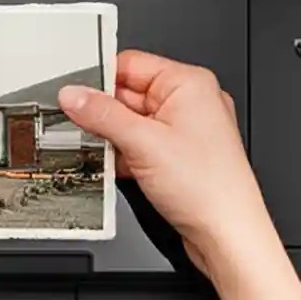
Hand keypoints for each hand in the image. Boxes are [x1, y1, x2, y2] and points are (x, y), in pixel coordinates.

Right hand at [58, 50, 276, 281]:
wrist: (227, 235)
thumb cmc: (209, 187)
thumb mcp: (143, 143)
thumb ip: (102, 115)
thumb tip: (74, 95)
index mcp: (189, 83)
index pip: (131, 64)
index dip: (99, 78)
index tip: (73, 94)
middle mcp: (190, 102)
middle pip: (128, 94)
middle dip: (103, 114)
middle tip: (78, 127)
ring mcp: (183, 131)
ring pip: (131, 123)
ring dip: (112, 138)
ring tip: (100, 152)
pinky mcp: (177, 157)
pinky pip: (140, 145)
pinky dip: (123, 154)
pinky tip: (114, 167)